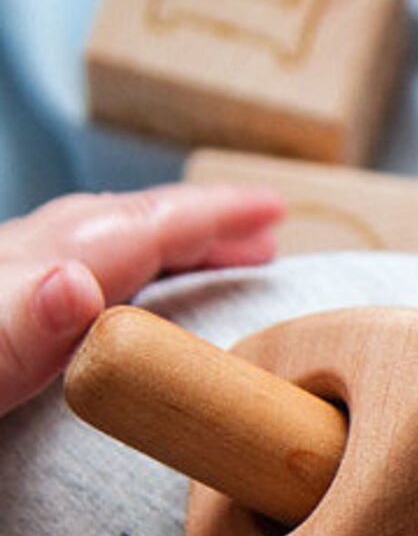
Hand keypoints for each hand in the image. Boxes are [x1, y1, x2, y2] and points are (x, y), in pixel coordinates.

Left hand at [0, 183, 283, 414]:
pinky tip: (125, 301)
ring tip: (214, 263)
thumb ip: (21, 324)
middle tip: (265, 241)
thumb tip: (75, 283)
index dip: (211, 217)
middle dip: (201, 227)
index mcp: (26, 277)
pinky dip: (122, 275)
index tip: (274, 211)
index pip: (135, 230)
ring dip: (166, 246)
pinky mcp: (3, 324)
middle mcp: (17, 269)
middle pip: (123, 225)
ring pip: (98, 244)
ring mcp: (7, 292)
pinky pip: (74, 279)